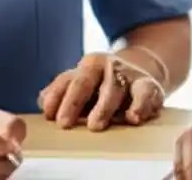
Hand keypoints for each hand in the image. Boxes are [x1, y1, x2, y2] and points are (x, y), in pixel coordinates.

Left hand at [38, 52, 165, 130]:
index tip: (48, 116)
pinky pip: (144, 93)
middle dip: (74, 101)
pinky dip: (140, 105)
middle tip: (64, 123)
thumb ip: (63, 91)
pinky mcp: (149, 84)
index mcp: (88, 66)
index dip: (56, 97)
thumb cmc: (106, 83)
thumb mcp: (85, 82)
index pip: (68, 80)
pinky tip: (133, 118)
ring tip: (95, 125)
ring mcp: (128, 74)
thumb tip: (42, 100)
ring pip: (114, 87)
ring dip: (103, 106)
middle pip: (86, 80)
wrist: (144, 69)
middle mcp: (107, 66)